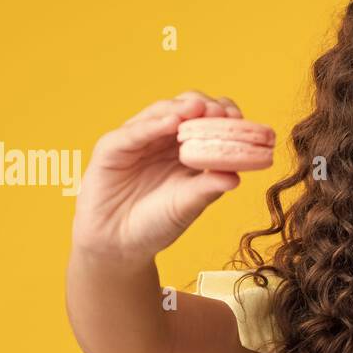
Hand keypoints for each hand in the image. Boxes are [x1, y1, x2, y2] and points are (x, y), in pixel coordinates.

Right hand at [71, 90, 273, 262]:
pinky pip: (132, 133)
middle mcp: (163, 139)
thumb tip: (236, 177)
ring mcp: (138, 140)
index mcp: (187, 150)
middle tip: (221, 112)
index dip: (223, 117)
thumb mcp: (189, 205)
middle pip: (185, 109)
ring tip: (199, 108)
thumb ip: (209, 188)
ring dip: (180, 108)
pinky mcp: (112, 148)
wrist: (119, 246)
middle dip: (205, 107)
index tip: (240, 120)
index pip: (207, 122)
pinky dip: (152, 125)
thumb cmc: (156, 223)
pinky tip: (171, 122)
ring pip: (159, 113)